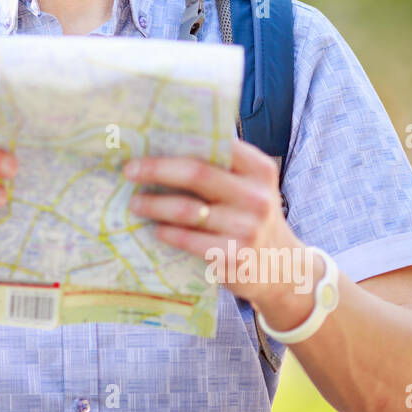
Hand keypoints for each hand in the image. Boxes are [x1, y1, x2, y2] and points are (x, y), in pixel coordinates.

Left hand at [123, 140, 309, 310]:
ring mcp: (247, 228)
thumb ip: (221, 167)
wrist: (282, 268)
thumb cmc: (252, 218)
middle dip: (156, 170)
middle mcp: (257, 196)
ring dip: (154, 205)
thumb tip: (164, 147)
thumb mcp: (249, 187)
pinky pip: (189, 240)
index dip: (178, 144)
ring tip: (135, 203)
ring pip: (187, 209)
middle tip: (129, 171)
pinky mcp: (235, 256)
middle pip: (196, 173)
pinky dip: (167, 232)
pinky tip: (156, 229)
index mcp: (259, 169)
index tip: (145, 143)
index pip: (216, 146)